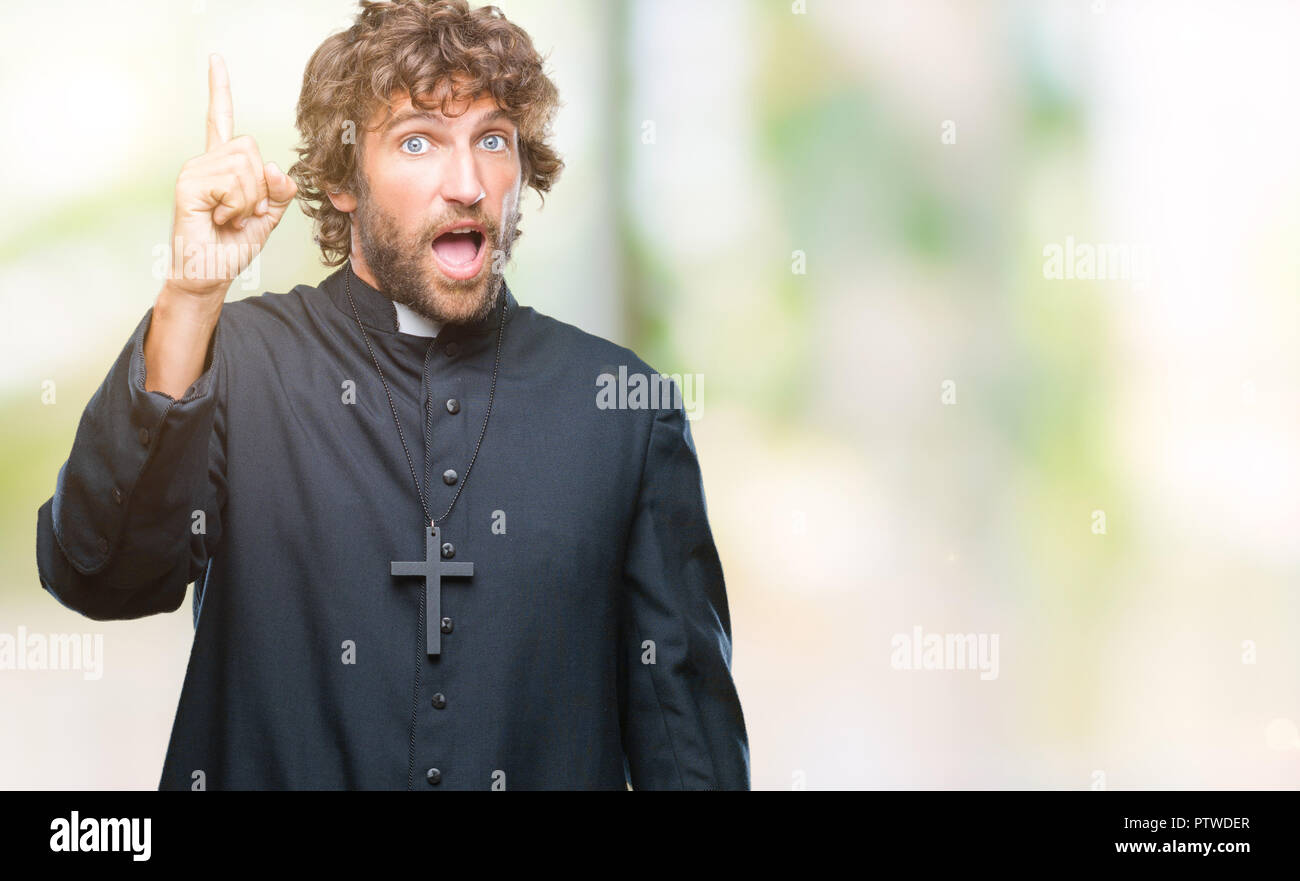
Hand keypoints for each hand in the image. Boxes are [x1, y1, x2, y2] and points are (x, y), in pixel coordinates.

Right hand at [164, 53, 297, 300]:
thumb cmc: (232, 245)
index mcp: (221, 165)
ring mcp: (193, 172)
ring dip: (249, 200)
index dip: (219, 89)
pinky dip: (236, 207)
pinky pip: (232, 184)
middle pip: (250, 148)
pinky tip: (219, 219)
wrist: (210, 273)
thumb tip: (275, 168)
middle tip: (244, 211)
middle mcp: (204, 162)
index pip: (219, 119)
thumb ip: (278, 190)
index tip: (215, 59)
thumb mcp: (267, 215)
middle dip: (260, 186)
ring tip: (230, 217)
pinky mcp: (188, 186)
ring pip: (245, 167)